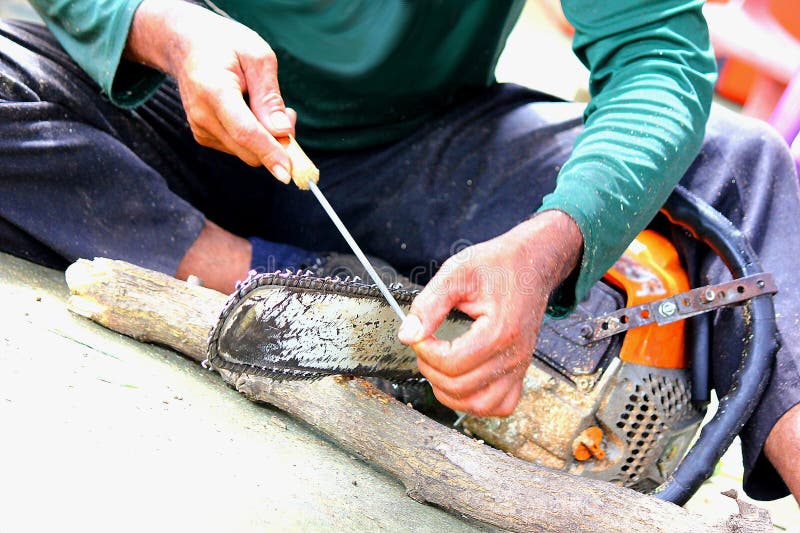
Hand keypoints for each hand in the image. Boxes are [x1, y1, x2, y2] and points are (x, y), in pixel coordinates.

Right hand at [126, 0, 294, 182]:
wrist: (187, 45)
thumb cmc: (226, 45)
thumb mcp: (257, 57)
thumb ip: (270, 97)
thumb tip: (282, 132)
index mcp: (214, 91)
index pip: (245, 132)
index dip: (269, 153)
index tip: (288, 173)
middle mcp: (202, 116)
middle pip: (248, 149)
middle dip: (277, 143)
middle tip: (290, 114)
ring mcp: (200, 129)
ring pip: (246, 152)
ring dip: (266, 138)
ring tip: (264, 103)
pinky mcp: (204, 137)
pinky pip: (239, 148)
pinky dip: (254, 138)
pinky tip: (251, 112)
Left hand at [398, 211, 582, 416]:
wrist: (532, 264)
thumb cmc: (498, 265)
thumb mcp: (457, 273)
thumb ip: (430, 305)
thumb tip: (408, 334)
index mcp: (500, 331)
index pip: (452, 363)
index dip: (425, 352)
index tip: (418, 334)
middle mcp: (514, 355)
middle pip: (461, 387)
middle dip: (432, 370)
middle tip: (424, 345)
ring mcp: (519, 365)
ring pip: (481, 404)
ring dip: (450, 392)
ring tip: (438, 366)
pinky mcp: (520, 369)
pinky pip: (501, 404)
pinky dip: (477, 401)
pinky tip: (461, 380)